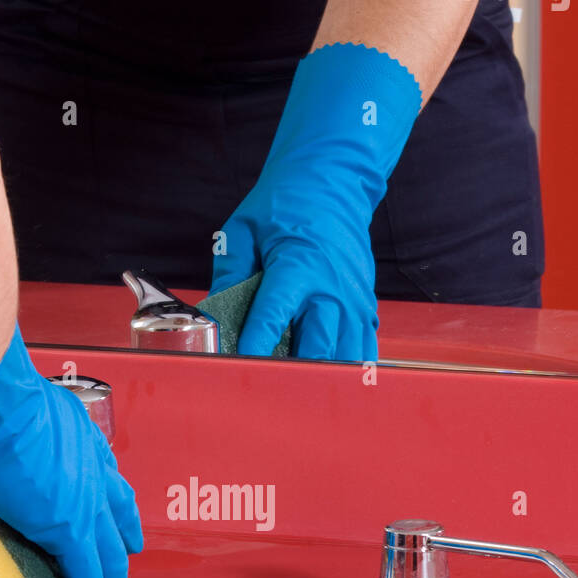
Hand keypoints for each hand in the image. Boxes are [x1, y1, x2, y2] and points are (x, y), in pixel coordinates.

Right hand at [0, 326, 142, 577]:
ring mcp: (87, 503)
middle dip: (118, 556)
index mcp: (83, 439)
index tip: (125, 530)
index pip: (110, 483)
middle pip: (118, 525)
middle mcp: (95, 470)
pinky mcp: (70, 532)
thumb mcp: (16, 415)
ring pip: (109, 557)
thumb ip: (16, 435)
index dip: (119, 512)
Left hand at [210, 43, 420, 362]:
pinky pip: (361, 352)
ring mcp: (354, 301)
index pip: (273, 317)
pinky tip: (324, 382)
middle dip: (291, 374)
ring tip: (295, 396)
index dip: (254, 347)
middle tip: (265, 392)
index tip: (237, 369)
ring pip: (343, 358)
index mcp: (298, 267)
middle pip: (316, 348)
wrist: (335, 182)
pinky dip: (344, 370)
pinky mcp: (366, 308)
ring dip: (319, 379)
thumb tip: (212, 314)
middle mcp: (332, 289)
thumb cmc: (286, 204)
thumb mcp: (244, 230)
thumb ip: (228, 272)